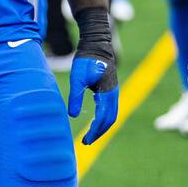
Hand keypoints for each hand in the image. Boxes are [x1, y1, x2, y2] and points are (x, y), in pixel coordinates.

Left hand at [67, 7, 118, 144]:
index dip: (95, 130)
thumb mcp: (77, 77)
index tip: (85, 140)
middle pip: (110, 119)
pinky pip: (110, 108)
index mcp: (107, 92)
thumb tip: (73, 115)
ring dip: (102, 126)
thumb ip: (75, 96)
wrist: (96, 44)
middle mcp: (113, 93)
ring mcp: (114, 91)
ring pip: (112, 115)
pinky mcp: (110, 89)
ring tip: (90, 135)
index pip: (103, 117)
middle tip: (86, 142)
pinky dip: (104, 118)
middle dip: (99, 132)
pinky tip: (94, 121)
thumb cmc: (85, 60)